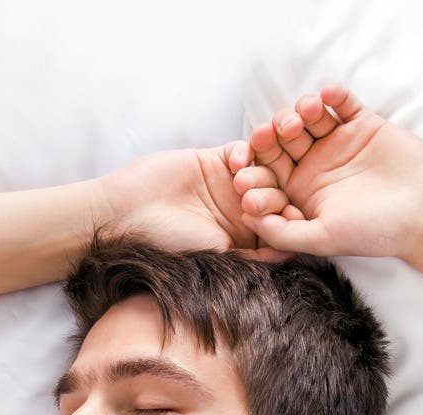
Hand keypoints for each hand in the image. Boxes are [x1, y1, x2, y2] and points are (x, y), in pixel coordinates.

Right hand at [97, 144, 288, 259]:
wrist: (130, 213)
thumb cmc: (170, 242)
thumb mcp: (218, 255)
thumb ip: (255, 255)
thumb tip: (292, 253)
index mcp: (244, 238)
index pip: (279, 227)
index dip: (288, 223)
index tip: (292, 222)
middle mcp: (240, 211)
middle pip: (277, 198)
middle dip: (274, 199)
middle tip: (254, 204)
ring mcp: (230, 184)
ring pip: (265, 172)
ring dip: (262, 175)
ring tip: (244, 183)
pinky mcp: (215, 159)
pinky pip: (244, 151)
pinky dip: (246, 154)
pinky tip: (236, 164)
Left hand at [234, 85, 422, 260]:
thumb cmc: (374, 233)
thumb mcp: (322, 239)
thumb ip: (283, 233)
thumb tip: (247, 218)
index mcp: (298, 194)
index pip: (266, 175)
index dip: (254, 170)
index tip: (246, 169)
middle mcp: (314, 167)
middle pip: (282, 141)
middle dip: (274, 134)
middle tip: (274, 131)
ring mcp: (337, 144)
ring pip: (308, 118)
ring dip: (301, 110)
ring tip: (307, 112)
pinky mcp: (362, 125)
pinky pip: (343, 103)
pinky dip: (335, 95)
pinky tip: (329, 94)